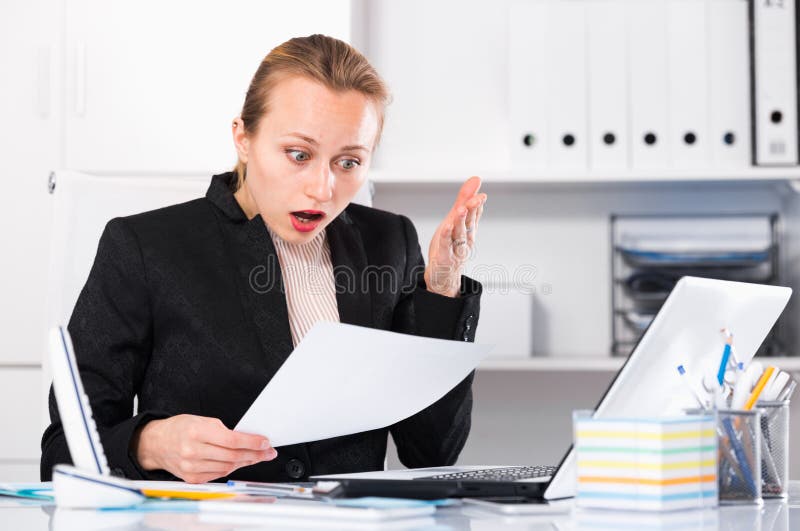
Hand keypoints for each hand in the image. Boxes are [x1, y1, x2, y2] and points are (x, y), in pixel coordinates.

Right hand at [133, 414, 276, 483]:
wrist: (156, 444)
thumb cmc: (180, 428)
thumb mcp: (201, 420)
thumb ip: (223, 430)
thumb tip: (247, 438)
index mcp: (196, 432)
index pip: (231, 440)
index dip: (251, 442)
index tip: (265, 442)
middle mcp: (193, 451)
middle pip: (232, 456)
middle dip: (255, 454)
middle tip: (268, 452)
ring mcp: (192, 467)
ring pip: (228, 467)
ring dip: (246, 462)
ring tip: (257, 456)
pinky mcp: (192, 478)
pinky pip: (219, 475)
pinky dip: (232, 468)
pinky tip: (240, 462)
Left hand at [424, 176, 486, 296]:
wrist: (444, 277)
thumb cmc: (450, 247)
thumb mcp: (456, 221)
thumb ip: (464, 201)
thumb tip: (476, 180)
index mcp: (468, 231)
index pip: (474, 215)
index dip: (477, 205)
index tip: (481, 195)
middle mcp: (464, 240)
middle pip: (469, 223)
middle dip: (473, 210)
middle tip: (476, 198)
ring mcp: (455, 249)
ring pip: (459, 233)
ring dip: (460, 221)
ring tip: (462, 209)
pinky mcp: (444, 257)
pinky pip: (444, 245)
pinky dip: (445, 236)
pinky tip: (446, 226)